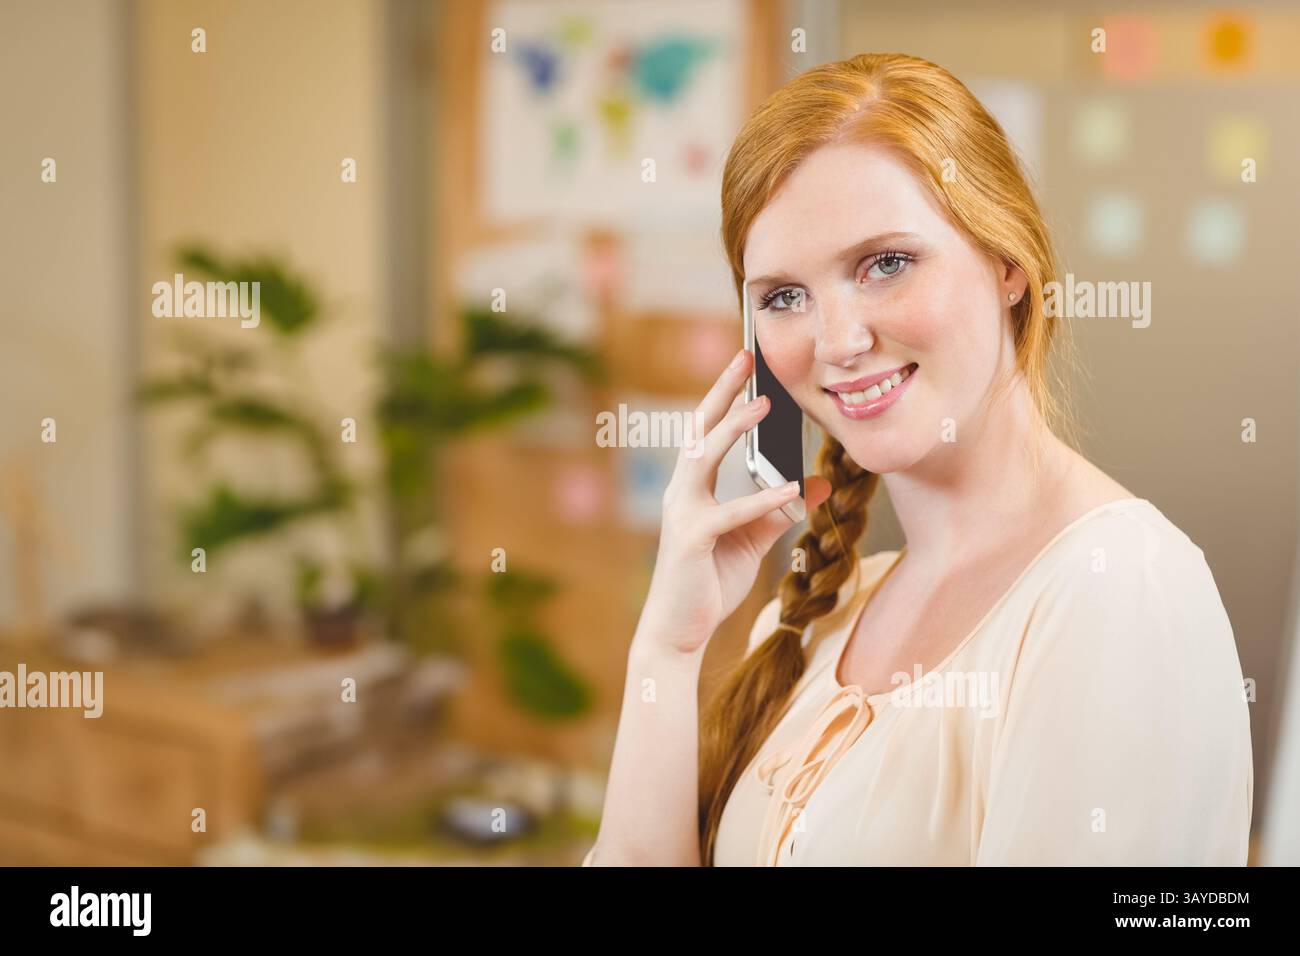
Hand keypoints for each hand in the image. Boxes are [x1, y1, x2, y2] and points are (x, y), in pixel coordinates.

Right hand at [637, 349, 830, 655]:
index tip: (745, 367)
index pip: (706, 433)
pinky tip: (789, 490)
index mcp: (692, 489)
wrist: (678, 632)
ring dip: (732, 428)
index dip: (724, 397)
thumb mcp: (750, 542)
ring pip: (703, 458)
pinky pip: (729, 513)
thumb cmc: (708, 583)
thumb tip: (814, 483)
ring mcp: (682, 514)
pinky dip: (760, 500)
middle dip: (721, 391)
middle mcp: (680, 493)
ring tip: (762, 404)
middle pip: (698, 430)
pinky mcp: (691, 540)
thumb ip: (775, 511)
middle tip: (745, 356)